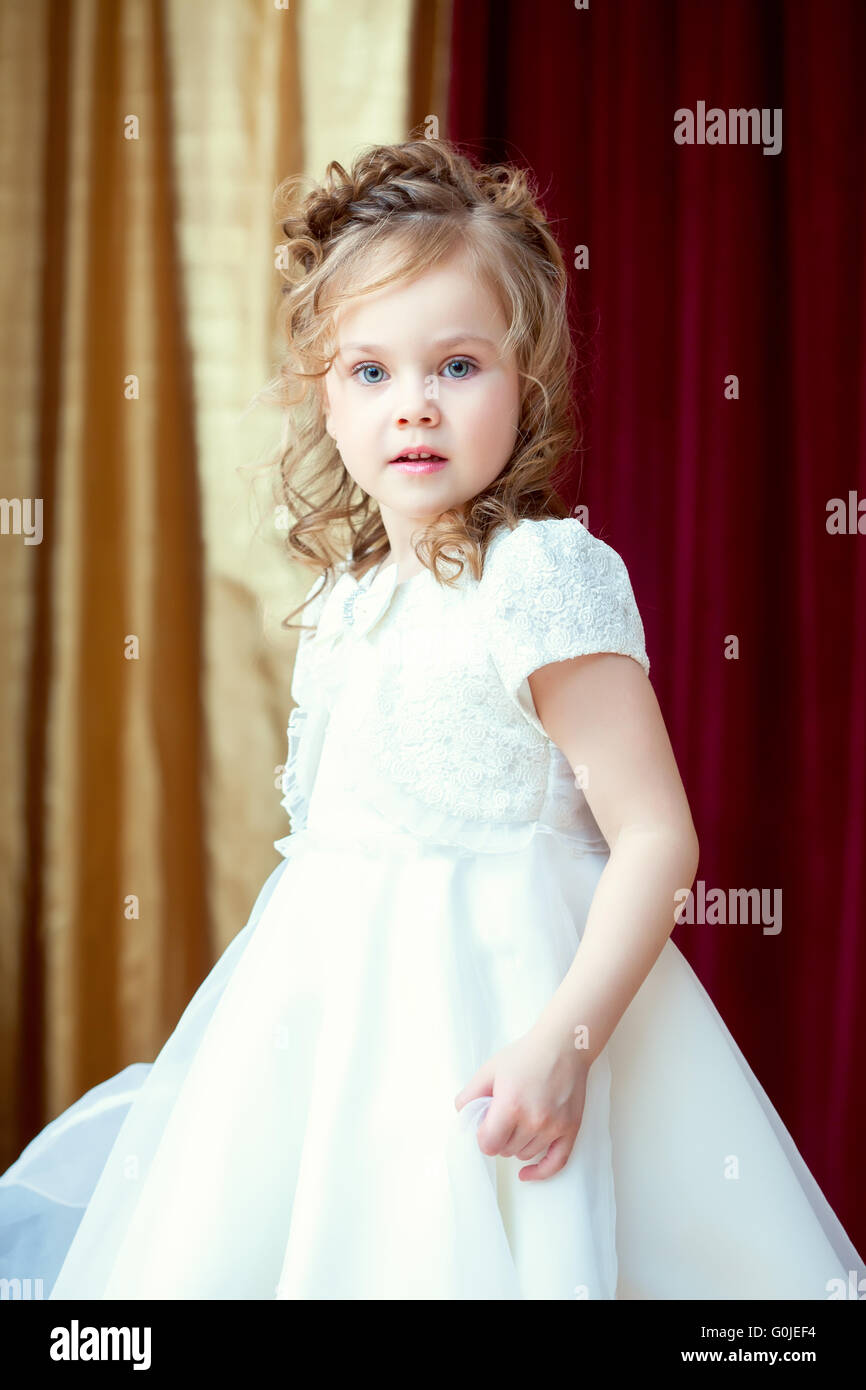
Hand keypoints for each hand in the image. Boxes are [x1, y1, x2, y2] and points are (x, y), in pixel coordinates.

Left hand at [454, 1024, 590, 1181]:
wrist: (563, 1046)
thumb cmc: (525, 1056)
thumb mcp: (489, 1070)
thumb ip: (469, 1095)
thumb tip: (463, 1116)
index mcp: (511, 1105)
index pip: (488, 1144)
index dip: (482, 1136)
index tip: (485, 1125)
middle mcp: (534, 1120)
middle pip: (505, 1150)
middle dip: (499, 1138)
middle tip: (502, 1117)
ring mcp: (554, 1127)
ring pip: (525, 1155)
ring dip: (517, 1145)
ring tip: (519, 1121)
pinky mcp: (570, 1130)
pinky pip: (555, 1163)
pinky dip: (539, 1172)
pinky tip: (526, 1173)